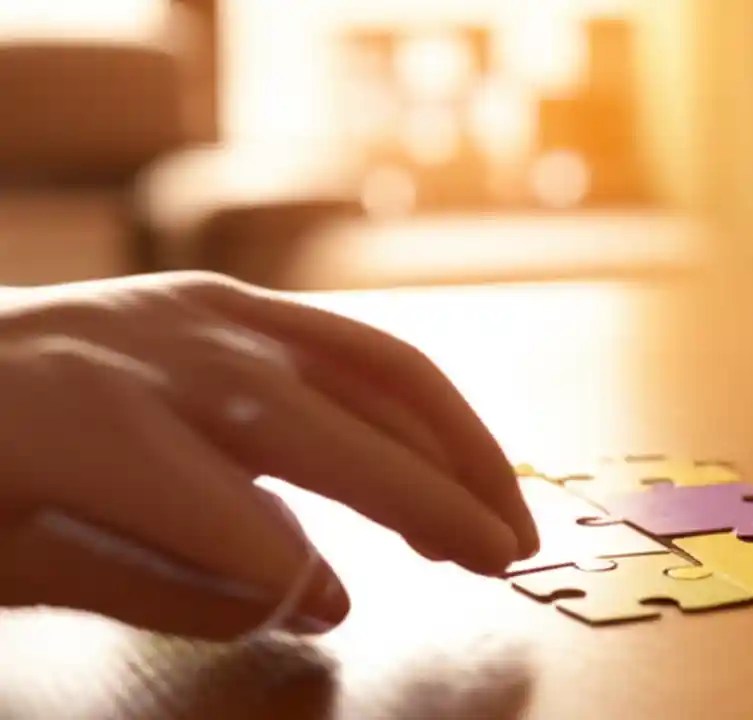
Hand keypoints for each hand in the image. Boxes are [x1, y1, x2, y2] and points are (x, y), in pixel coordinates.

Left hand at [0, 272, 536, 637]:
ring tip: (501, 516)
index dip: (297, 582)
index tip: (328, 615)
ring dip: (457, 443)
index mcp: (98, 427)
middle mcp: (173, 353)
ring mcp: (207, 310)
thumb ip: (162, 585)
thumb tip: (313, 598)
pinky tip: (444, 450)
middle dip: (437, 502)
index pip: (243, 529)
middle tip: (507, 561)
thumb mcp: (12, 562)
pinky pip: (353, 343)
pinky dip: (416, 401)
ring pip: (375, 371)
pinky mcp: (224, 296)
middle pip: (342, 437)